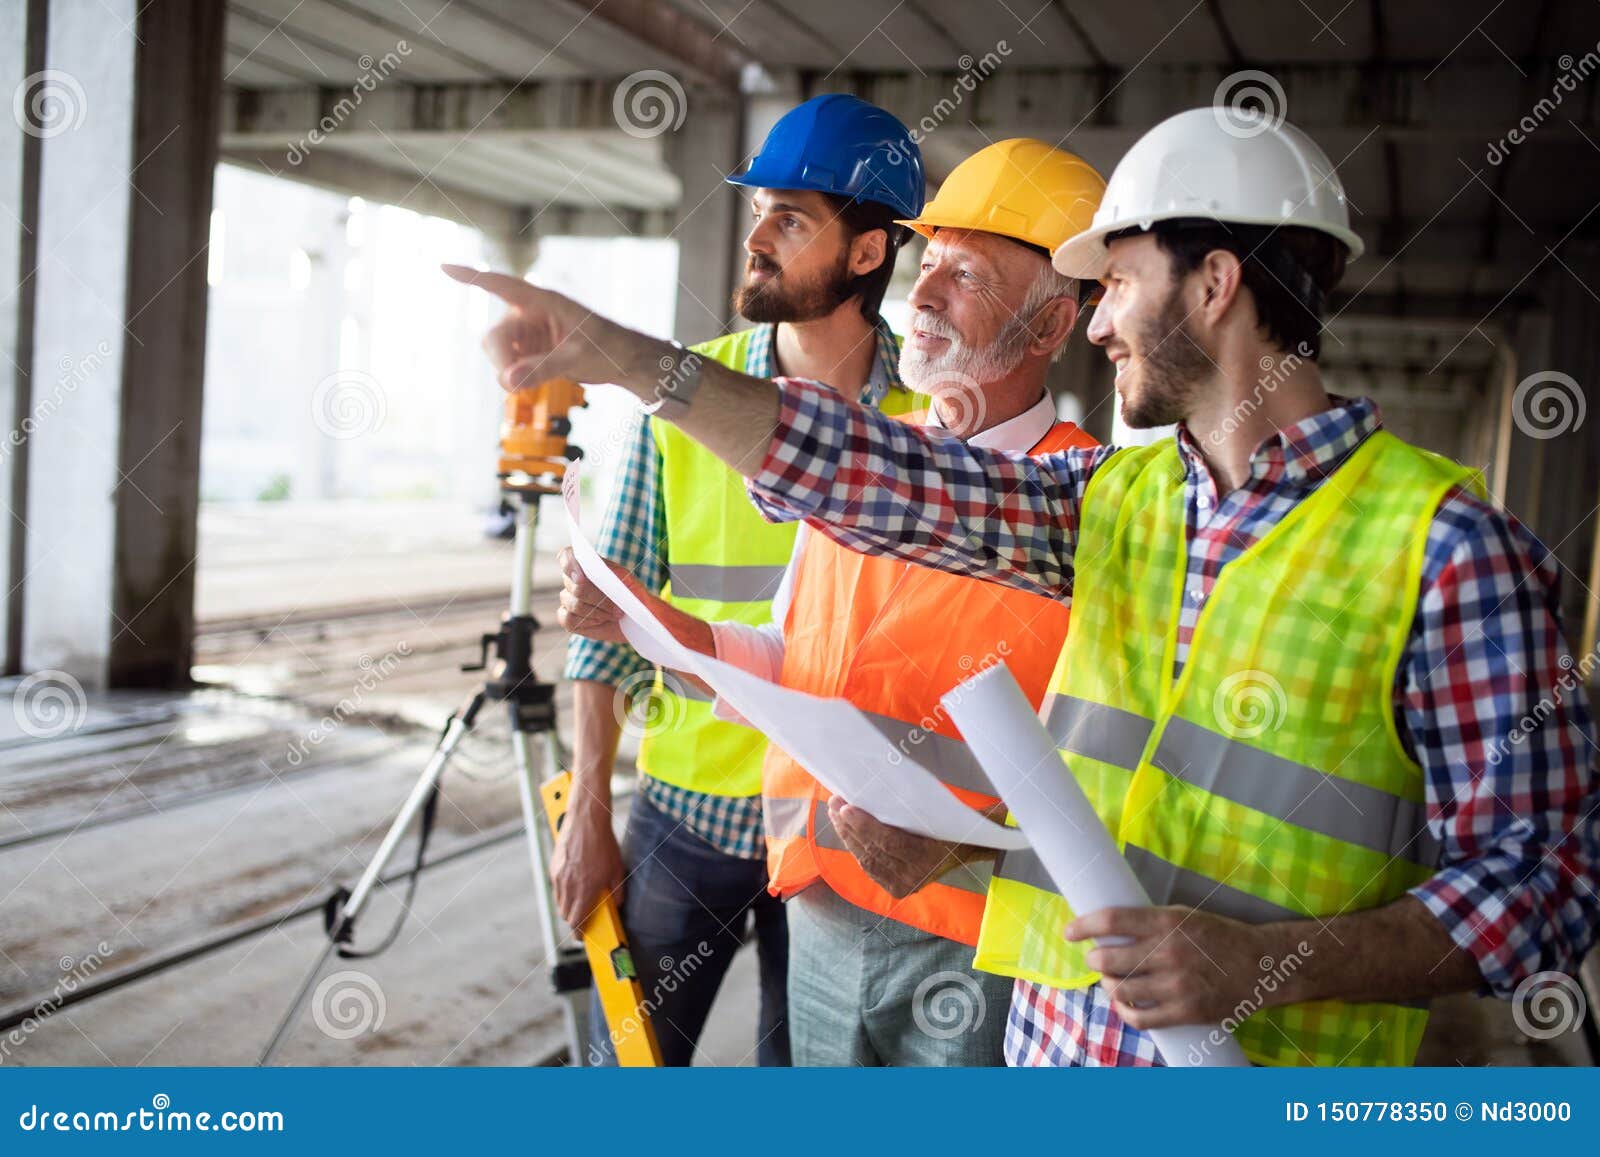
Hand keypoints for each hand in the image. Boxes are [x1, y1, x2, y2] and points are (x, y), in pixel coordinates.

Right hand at [442, 265, 637, 389]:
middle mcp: (528, 314)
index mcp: (542, 301)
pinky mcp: (527, 352)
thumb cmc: (605, 347)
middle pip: (495, 337)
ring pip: (497, 355)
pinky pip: (507, 366)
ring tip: (535, 383)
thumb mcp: (576, 358)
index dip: (472, 277)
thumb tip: (509, 381)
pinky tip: (535, 382)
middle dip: (500, 361)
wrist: (620, 360)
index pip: (502, 285)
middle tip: (514, 383)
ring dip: (508, 373)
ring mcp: (526, 334)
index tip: (444, 267)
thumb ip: (542, 368)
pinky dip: (515, 378)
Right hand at [549, 793, 624, 928]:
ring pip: (559, 901)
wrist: (586, 820)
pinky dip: (563, 890)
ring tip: (580, 899)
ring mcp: (558, 876)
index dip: (578, 933)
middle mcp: (568, 886)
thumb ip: (617, 892)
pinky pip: (556, 886)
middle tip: (583, 918)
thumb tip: (616, 905)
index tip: (581, 937)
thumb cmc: (604, 844)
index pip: (576, 921)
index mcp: (584, 890)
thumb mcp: (617, 870)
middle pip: (565, 914)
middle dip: (573, 919)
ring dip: (568, 905)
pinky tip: (574, 882)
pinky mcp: (553, 867)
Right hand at [556, 547, 646, 643]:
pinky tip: (601, 621)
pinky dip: (589, 622)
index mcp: (586, 564)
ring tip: (614, 615)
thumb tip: (602, 579)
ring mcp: (568, 599)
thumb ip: (614, 576)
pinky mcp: (567, 619)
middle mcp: (573, 580)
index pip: (567, 556)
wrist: (635, 617)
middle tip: (618, 608)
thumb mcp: (629, 581)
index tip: (581, 577)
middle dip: (598, 599)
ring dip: (597, 613)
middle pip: (576, 587)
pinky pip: (569, 620)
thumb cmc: (632, 595)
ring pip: (574, 605)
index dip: (570, 564)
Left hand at [827, 797, 967, 897]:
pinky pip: (870, 868)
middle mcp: (915, 876)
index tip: (846, 807)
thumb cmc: (949, 821)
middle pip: (873, 850)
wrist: (965, 847)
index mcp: (928, 856)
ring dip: (848, 836)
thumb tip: (874, 786)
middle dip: (849, 826)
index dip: (864, 825)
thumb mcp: (936, 810)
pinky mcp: (896, 889)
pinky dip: (856, 849)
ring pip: (867, 860)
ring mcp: (904, 885)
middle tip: (834, 804)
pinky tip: (846, 832)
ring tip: (835, 814)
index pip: (889, 840)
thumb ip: (910, 806)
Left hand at [1065, 906, 1277, 1029]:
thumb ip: (1148, 922)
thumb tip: (1108, 928)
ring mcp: (1176, 985)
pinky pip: (1140, 1018)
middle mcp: (1169, 953)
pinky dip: (1125, 1012)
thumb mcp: (1184, 915)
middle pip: (1108, 959)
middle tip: (1097, 957)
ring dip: (1109, 984)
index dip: (1083, 925)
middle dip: (1095, 959)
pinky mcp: (1185, 1011)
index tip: (1070, 931)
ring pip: (1120, 990)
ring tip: (1112, 979)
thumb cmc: (1219, 936)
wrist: (1262, 965)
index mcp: (1167, 922)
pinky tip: (1125, 1004)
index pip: (1111, 920)